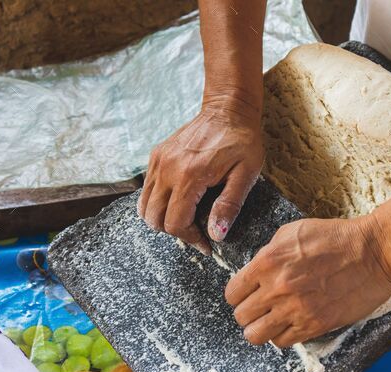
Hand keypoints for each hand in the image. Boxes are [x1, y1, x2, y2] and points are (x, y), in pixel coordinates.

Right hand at [138, 95, 263, 253]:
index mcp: (190, 175)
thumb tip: (216, 235)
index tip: (206, 243)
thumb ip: (229, 205)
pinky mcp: (156, 156)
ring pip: (144, 206)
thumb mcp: (246, 174)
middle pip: (154, 218)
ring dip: (162, 218)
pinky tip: (179, 200)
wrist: (228, 110)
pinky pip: (147, 189)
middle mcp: (167, 169)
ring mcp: (158, 161)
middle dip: (174, 232)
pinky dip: (157, 202)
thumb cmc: (241, 141)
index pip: (175, 222)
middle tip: (196, 232)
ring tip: (185, 218)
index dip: (190, 238)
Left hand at [225, 216, 390, 346]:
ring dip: (260, 328)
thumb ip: (267, 253)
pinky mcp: (314, 325)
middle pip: (241, 316)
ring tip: (270, 320)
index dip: (237, 294)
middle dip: (247, 312)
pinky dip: (281, 336)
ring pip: (256, 335)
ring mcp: (295, 310)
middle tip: (259, 307)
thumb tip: (256, 271)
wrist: (372, 252)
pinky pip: (282, 342)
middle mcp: (276, 289)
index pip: (232, 292)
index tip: (245, 294)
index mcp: (267, 263)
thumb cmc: (334, 237)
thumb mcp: (291, 232)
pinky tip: (289, 323)